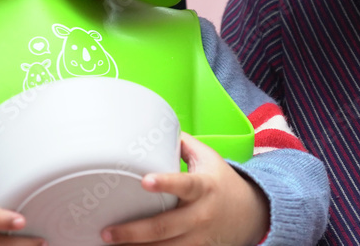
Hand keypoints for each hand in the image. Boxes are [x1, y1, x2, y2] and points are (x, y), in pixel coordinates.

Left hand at [101, 133, 268, 245]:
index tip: (145, 181)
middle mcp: (200, 215)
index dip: (165, 183)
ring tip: (110, 245)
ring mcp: (198, 238)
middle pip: (164, 227)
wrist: (251, 213)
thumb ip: (182, 144)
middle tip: (108, 231)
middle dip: (134, 232)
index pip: (184, 185)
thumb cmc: (222, 182)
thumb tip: (154, 127)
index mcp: (203, 187)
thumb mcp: (208, 158)